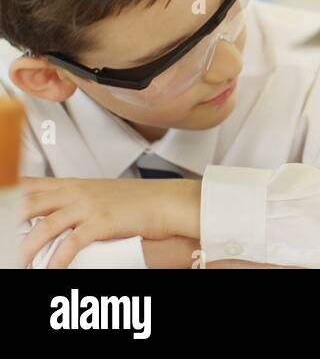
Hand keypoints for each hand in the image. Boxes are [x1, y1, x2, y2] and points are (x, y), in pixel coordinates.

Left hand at [20, 177, 200, 268]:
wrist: (168, 201)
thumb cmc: (139, 201)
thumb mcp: (101, 194)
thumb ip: (75, 201)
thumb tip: (53, 216)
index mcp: (73, 184)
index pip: (28, 184)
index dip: (8, 193)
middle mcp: (77, 191)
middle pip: (28, 203)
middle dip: (8, 220)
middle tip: (0, 238)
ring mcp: (89, 205)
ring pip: (44, 225)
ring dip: (26, 248)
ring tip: (18, 263)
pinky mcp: (103, 222)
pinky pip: (71, 243)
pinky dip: (57, 259)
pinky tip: (51, 270)